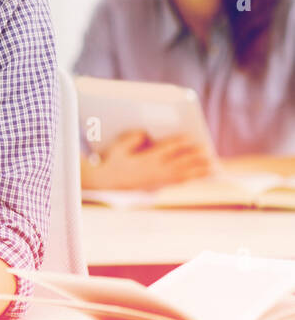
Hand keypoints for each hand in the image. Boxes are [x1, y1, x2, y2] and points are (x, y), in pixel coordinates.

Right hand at [84, 129, 214, 189]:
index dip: (178, 142)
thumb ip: (131, 139)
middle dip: (194, 156)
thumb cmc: (111, 162)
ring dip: (199, 170)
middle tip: (208, 150)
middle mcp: (154, 170)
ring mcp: (158, 180)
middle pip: (180, 162)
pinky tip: (200, 176)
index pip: (166, 149)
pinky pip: (179, 182)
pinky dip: (191, 178)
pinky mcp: (158, 186)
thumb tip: (144, 133)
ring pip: (183, 174)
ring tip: (213, 166)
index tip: (189, 137)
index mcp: (145, 160)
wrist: (106, 183)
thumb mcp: (116, 147)